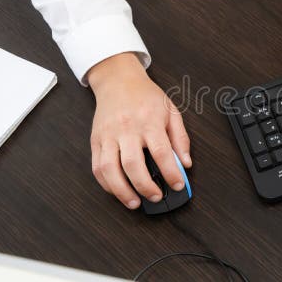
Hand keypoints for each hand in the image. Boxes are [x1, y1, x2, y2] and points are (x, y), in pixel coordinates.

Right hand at [87, 53, 191, 209]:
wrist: (118, 80)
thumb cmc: (146, 96)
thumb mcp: (171, 111)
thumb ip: (180, 138)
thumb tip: (186, 163)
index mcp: (148, 121)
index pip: (161, 152)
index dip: (171, 172)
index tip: (177, 185)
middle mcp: (126, 129)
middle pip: (133, 164)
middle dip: (145, 186)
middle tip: (157, 197)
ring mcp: (108, 135)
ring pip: (109, 169)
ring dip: (122, 191)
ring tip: (135, 202)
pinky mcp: (95, 141)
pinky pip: (97, 167)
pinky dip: (107, 184)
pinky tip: (118, 191)